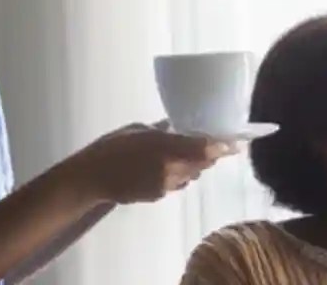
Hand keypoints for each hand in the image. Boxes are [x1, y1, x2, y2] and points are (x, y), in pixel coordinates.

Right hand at [71, 122, 237, 204]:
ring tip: (181, 153)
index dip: (223, 147)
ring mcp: (166, 185)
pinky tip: (163, 167)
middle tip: (211, 144)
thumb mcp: (138, 130)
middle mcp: (171, 169)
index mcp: (167, 147)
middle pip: (203, 163)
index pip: (205, 149)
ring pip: (191, 175)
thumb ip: (162, 132)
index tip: (235, 143)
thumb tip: (178, 130)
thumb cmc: (111, 147)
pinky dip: (177, 175)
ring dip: (193, 165)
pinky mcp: (159, 196)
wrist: (91, 178)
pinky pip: (177, 183)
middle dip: (209, 155)